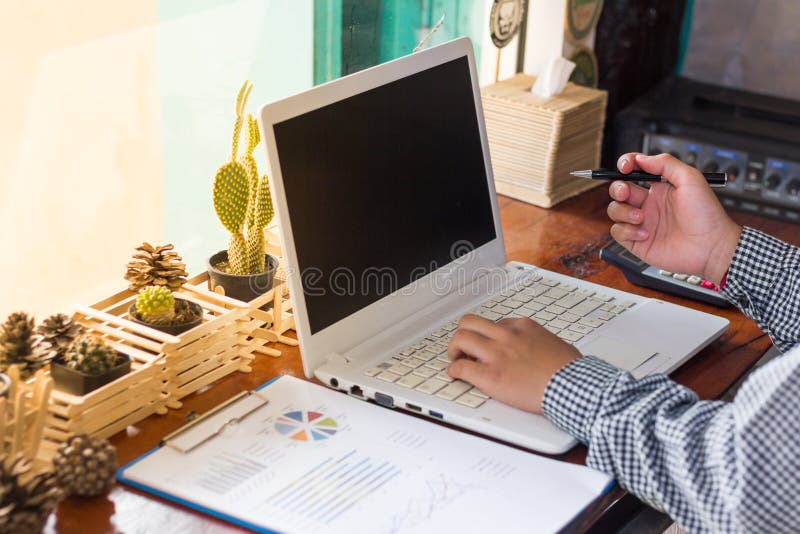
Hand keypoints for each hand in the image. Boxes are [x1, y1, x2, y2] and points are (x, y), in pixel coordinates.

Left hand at [446, 315, 579, 413]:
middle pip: (469, 322)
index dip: (487, 337)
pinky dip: (453, 371)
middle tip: (463, 347)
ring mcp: (497, 354)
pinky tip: (455, 375)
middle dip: (463, 334)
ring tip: (457, 359)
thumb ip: (541, 342)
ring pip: (460, 338)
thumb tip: (541, 347)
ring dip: (454, 349)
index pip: (494, 324)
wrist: (574, 387)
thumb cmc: (570, 371)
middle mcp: (507, 336)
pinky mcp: (491, 376)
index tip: (486, 345)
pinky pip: (461, 368)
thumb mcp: (556, 344)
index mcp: (523, 327)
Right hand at [608, 153, 741, 283]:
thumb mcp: (691, 179)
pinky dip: (627, 231)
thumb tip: (640, 158)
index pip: (635, 171)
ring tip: (640, 217)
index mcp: (659, 188)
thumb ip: (666, 163)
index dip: (625, 165)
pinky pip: (617, 232)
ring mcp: (642, 223)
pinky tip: (646, 234)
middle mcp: (648, 204)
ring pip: (615, 210)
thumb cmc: (706, 215)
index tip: (625, 167)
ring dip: (623, 211)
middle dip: (617, 188)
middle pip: (619, 190)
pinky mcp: (637, 242)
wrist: (710, 246)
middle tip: (626, 192)